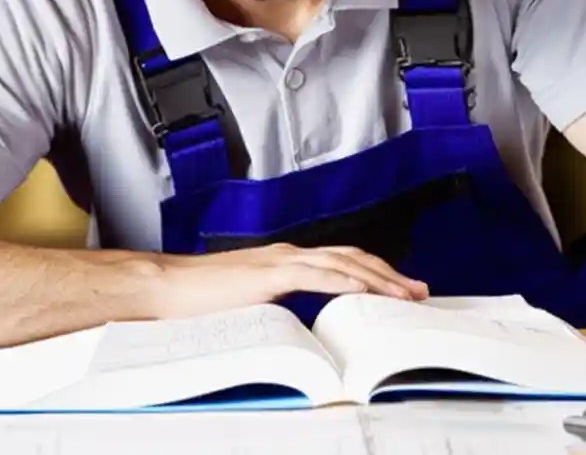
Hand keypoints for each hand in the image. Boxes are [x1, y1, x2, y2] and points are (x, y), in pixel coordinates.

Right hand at [148, 243, 428, 319]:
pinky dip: (344, 280)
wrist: (166, 288)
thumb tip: (302, 330)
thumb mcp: (251, 304)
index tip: (400, 290)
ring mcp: (279, 260)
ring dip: (379, 278)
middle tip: (419, 291)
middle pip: (352, 258)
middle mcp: (288, 254)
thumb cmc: (199, 300)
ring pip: (342, 263)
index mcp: (284, 261)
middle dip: (389, 273)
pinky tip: (366, 289)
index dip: (374, 273)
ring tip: (406, 293)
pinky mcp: (269, 273)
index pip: (341, 262)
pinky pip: (315, 275)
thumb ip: (279, 308)